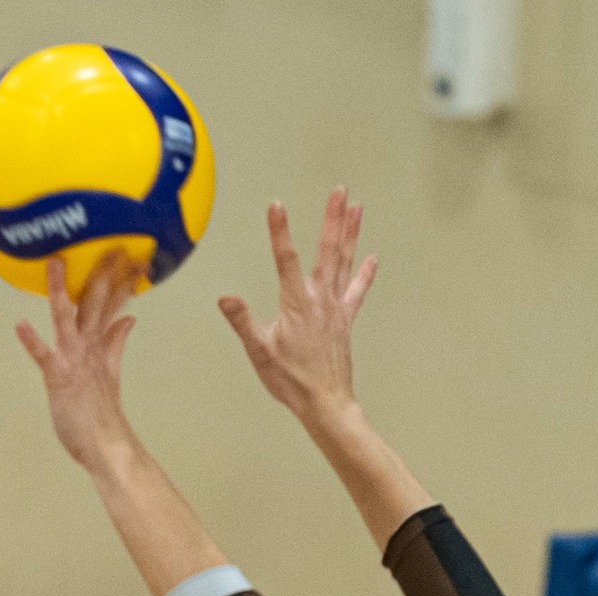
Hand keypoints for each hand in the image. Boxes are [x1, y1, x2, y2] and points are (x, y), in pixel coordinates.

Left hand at [16, 253, 145, 470]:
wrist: (106, 446)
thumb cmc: (101, 413)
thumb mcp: (110, 372)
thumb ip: (116, 343)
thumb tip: (128, 318)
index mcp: (100, 344)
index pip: (113, 304)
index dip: (123, 279)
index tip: (134, 255)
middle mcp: (88, 347)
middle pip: (96, 302)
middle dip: (104, 273)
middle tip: (114, 244)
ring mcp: (74, 360)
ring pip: (67, 318)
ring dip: (60, 291)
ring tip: (53, 264)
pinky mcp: (58, 378)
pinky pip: (43, 355)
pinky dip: (32, 340)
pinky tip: (19, 324)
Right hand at [217, 187, 377, 424]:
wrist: (325, 402)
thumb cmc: (290, 380)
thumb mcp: (259, 352)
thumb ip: (243, 322)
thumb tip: (225, 298)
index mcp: (296, 304)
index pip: (285, 259)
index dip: (280, 230)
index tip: (276, 204)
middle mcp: (320, 300)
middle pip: (327, 251)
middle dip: (333, 218)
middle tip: (340, 190)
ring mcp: (336, 308)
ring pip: (345, 263)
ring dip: (351, 234)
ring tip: (357, 208)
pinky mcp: (344, 320)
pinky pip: (357, 291)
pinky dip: (365, 274)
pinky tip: (372, 258)